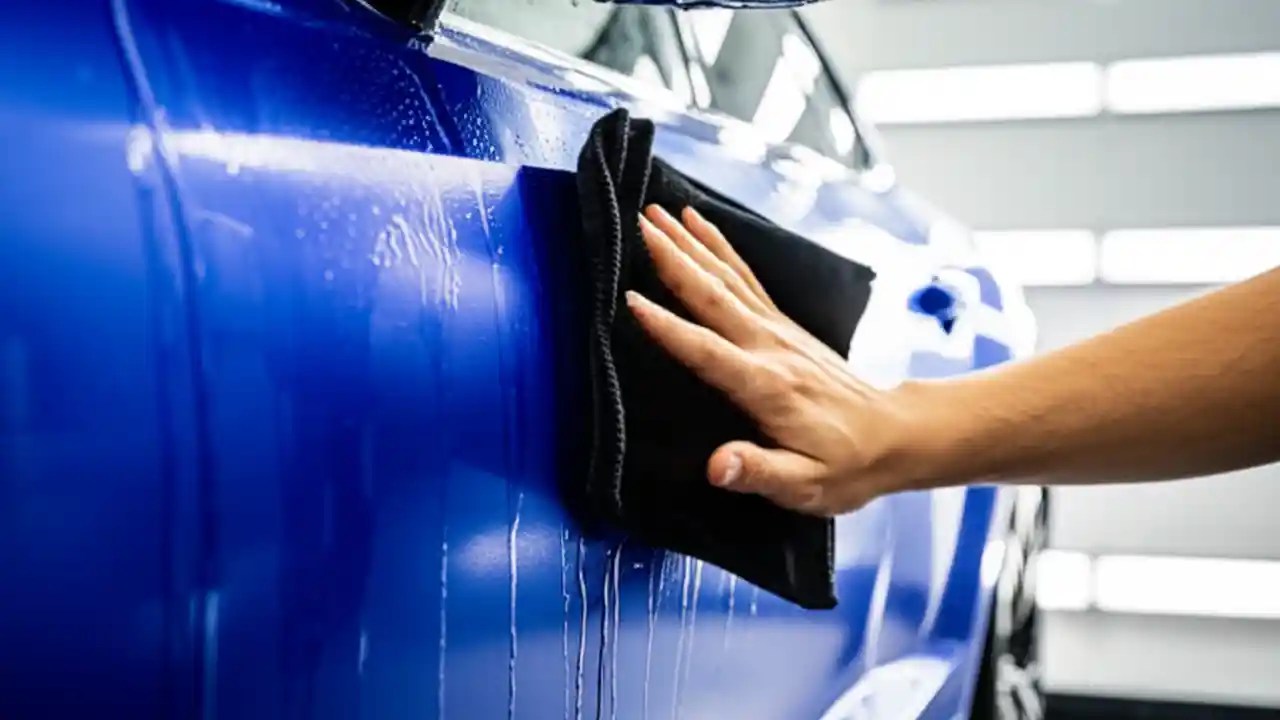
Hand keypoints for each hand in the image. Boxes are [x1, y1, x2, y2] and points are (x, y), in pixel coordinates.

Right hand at [626, 205, 933, 515]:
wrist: (893, 436)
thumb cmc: (845, 466)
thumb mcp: (805, 485)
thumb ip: (759, 472)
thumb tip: (717, 467)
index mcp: (767, 387)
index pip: (709, 352)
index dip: (669, 328)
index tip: (632, 299)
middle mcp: (770, 347)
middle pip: (714, 297)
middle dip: (675, 260)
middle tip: (638, 225)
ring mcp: (778, 330)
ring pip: (726, 278)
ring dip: (689, 243)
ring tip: (654, 213)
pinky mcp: (782, 324)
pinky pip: (744, 277)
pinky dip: (719, 246)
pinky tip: (698, 224)